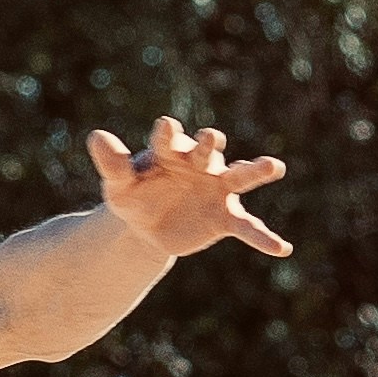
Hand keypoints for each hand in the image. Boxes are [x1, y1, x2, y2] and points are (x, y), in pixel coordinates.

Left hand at [88, 115, 293, 260]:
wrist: (146, 226)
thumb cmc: (133, 195)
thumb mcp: (118, 184)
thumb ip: (112, 163)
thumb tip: (95, 135)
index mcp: (172, 152)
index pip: (169, 140)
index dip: (167, 135)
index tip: (164, 128)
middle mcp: (200, 165)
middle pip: (208, 151)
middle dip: (209, 145)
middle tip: (211, 138)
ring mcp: (216, 190)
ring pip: (240, 177)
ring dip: (256, 170)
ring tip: (275, 167)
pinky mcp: (224, 217)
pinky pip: (247, 227)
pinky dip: (263, 238)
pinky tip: (282, 248)